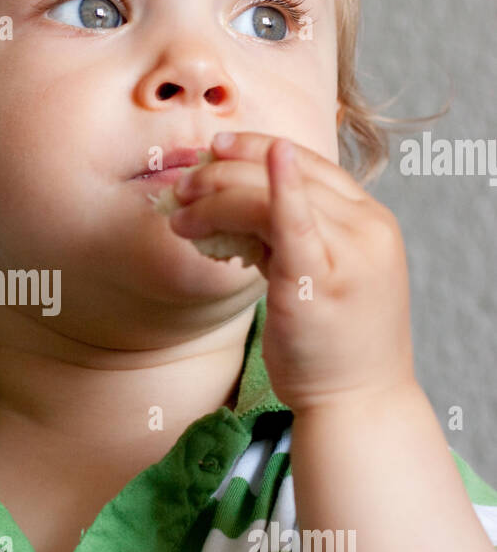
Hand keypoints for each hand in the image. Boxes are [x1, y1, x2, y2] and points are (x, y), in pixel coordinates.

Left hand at [169, 132, 417, 412]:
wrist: (358, 403)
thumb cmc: (333, 347)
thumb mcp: (318, 278)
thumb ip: (291, 238)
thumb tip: (234, 208)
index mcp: (371, 222)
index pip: (311, 165)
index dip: (258, 149)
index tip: (216, 149)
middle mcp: (368, 228)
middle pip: (288, 172)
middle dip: (226, 171)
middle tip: (183, 184)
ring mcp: (348, 251)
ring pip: (270, 196)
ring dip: (215, 196)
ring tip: (180, 215)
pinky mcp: (319, 277)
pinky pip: (290, 219)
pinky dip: (270, 186)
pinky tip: (234, 166)